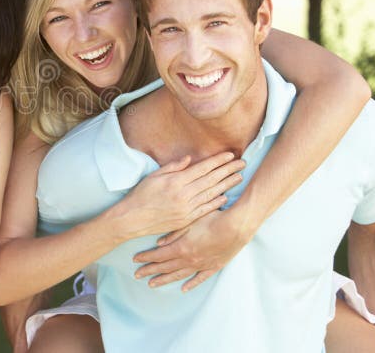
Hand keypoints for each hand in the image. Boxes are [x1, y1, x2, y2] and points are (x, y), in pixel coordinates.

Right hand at [118, 153, 244, 238]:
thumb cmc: (141, 195)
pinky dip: (216, 202)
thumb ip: (173, 167)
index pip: (202, 168)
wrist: (133, 218)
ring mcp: (186, 208)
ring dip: (227, 185)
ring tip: (239, 177)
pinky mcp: (186, 219)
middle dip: (228, 170)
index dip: (218, 161)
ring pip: (211, 194)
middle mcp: (184, 194)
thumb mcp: (154, 176)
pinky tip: (225, 196)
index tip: (230, 154)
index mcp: (176, 181)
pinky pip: (205, 209)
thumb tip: (189, 159)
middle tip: (242, 163)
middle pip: (211, 179)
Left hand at [132, 207, 253, 291]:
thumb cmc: (213, 219)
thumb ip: (174, 233)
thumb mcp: (190, 221)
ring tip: (152, 284)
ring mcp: (202, 264)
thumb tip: (159, 243)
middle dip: (149, 271)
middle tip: (137, 275)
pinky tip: (183, 289)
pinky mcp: (214, 266)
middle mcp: (190, 259)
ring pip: (179, 275)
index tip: (134, 260)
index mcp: (182, 247)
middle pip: (165, 267)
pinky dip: (191, 284)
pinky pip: (200, 278)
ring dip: (164, 279)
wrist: (237, 226)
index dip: (146, 257)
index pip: (159, 255)